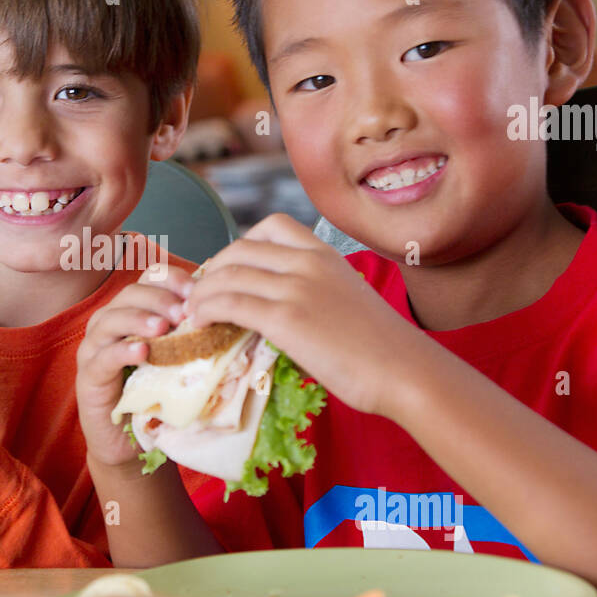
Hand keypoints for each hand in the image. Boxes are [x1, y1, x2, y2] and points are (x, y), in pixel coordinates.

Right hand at [75, 263, 193, 467]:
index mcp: (134, 312)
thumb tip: (230, 316)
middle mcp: (110, 324)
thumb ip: (193, 336)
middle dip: (159, 298)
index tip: (196, 290)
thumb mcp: (180, 360)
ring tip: (163, 328)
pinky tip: (141, 352)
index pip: (149, 279)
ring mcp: (95, 349)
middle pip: (129, 294)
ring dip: (138, 320)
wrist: (129, 444)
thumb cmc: (157, 398)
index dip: (171, 279)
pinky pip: (102, 358)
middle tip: (184, 311)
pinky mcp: (88, 378)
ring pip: (110, 320)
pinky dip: (121, 351)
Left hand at [184, 213, 434, 420]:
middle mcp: (307, 262)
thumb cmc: (382, 347)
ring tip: (191, 314)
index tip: (229, 271)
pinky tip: (200, 326)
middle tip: (201, 296)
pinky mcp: (285, 318)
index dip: (239, 245)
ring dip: (201, 294)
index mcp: (324, 254)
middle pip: (239, 249)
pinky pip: (229, 303)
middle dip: (212, 271)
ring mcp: (296, 288)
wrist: (404, 371)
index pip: (270, 225)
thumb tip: (278, 305)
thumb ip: (313, 290)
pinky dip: (206, 311)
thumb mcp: (346, 299)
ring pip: (228, 275)